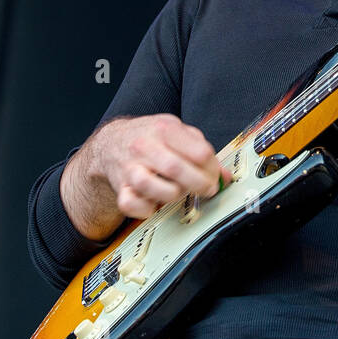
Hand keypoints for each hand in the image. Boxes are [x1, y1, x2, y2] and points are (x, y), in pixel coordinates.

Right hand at [90, 114, 229, 219]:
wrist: (113, 142)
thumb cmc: (150, 137)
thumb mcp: (178, 132)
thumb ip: (202, 150)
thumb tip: (224, 175)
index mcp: (164, 129)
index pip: (199, 152)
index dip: (212, 169)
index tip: (214, 176)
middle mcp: (144, 146)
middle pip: (176, 169)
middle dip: (198, 184)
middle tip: (205, 189)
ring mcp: (130, 167)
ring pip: (152, 186)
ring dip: (173, 195)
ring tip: (178, 192)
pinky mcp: (120, 187)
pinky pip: (131, 204)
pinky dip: (146, 209)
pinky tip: (155, 203)